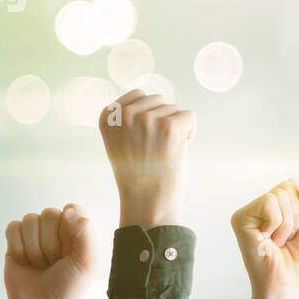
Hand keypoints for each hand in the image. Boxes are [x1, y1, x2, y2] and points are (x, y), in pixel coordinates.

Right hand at [1, 205, 97, 298]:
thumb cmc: (68, 289)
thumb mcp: (87, 261)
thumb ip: (85, 231)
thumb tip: (67, 209)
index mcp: (78, 232)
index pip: (71, 209)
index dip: (68, 231)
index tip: (70, 252)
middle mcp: (57, 231)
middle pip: (49, 214)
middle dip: (50, 243)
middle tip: (54, 263)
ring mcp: (35, 236)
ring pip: (30, 220)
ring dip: (34, 248)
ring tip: (40, 265)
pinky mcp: (15, 243)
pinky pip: (13, 228)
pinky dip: (18, 247)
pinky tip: (25, 262)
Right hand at [99, 89, 197, 228]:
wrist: (147, 202)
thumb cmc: (137, 174)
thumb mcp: (120, 140)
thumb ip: (129, 117)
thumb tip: (151, 96)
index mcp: (108, 116)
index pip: (138, 95)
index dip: (149, 116)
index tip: (143, 140)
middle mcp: (124, 114)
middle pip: (159, 100)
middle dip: (163, 121)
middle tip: (155, 150)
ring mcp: (147, 119)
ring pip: (174, 109)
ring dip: (176, 129)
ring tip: (163, 153)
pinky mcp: (170, 127)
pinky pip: (190, 116)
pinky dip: (190, 133)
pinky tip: (177, 151)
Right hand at [231, 180, 298, 298]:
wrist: (289, 284)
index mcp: (282, 206)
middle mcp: (265, 206)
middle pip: (290, 186)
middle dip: (298, 215)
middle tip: (289, 238)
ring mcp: (252, 211)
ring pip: (280, 194)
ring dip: (288, 223)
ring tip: (279, 241)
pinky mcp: (241, 218)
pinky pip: (269, 202)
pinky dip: (277, 223)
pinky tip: (269, 240)